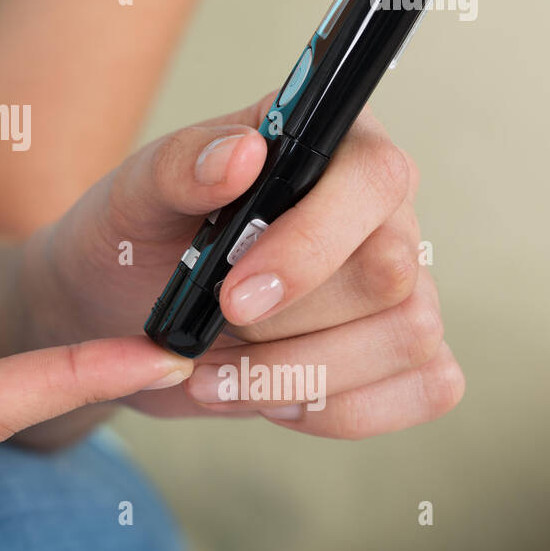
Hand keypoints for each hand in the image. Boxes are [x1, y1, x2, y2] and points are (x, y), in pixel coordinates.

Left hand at [19, 92, 463, 436]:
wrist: (122, 309)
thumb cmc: (137, 237)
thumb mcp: (134, 195)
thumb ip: (180, 166)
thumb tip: (242, 152)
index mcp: (331, 141)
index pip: (373, 178)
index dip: (312, 244)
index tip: (235, 295)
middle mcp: (382, 209)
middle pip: (391, 275)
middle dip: (288, 323)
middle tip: (210, 327)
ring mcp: (405, 282)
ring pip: (408, 337)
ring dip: (299, 374)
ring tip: (215, 373)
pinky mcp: (405, 351)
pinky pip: (427, 386)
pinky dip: (339, 409)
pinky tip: (270, 400)